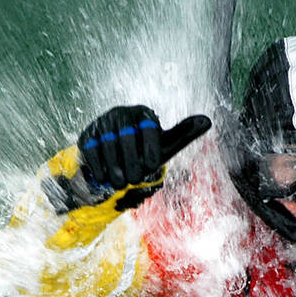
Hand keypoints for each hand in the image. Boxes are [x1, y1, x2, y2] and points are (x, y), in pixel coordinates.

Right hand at [77, 105, 210, 190]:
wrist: (116, 159)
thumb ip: (184, 135)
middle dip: (130, 162)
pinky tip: (104, 177)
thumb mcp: (165, 146)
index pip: (149, 128)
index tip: (150, 166)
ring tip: (119, 182)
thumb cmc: (145, 152)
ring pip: (108, 145)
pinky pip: (91, 150)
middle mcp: (122, 113)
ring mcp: (103, 123)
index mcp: (144, 114)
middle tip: (133, 179)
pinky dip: (99, 166)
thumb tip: (208, 120)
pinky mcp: (87, 134)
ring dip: (114, 167)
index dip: (149, 149)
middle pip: (126, 138)